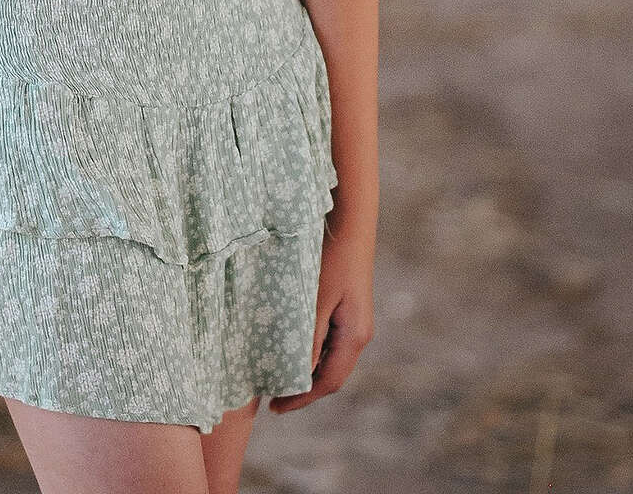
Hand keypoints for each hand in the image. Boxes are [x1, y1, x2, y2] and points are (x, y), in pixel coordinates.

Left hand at [267, 221, 374, 414]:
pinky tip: (290, 348)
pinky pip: (329, 341)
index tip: (276, 409)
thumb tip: (298, 376)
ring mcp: (354, 322)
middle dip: (304, 390)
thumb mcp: (315, 300)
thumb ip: (308, 339)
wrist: (350, 223)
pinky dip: (310, 352)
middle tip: (273, 399)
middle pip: (331, 374)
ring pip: (329, 358)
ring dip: (306, 371)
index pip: (328, 382)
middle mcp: (358, 334)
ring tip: (277, 377)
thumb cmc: (332, 259)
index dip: (302, 398)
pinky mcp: (347, 309)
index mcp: (354, 336)